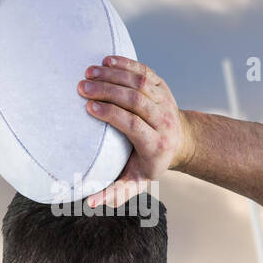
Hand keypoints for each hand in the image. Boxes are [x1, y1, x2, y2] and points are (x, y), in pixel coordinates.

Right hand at [79, 56, 190, 206]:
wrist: (180, 142)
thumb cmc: (150, 163)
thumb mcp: (136, 182)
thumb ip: (115, 192)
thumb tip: (91, 203)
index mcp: (156, 144)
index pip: (133, 124)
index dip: (111, 113)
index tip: (89, 107)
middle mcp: (163, 121)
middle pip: (135, 100)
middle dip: (108, 90)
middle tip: (82, 86)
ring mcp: (164, 101)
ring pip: (140, 82)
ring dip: (113, 74)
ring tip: (89, 71)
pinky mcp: (162, 87)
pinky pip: (144, 71)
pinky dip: (126, 63)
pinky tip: (106, 60)